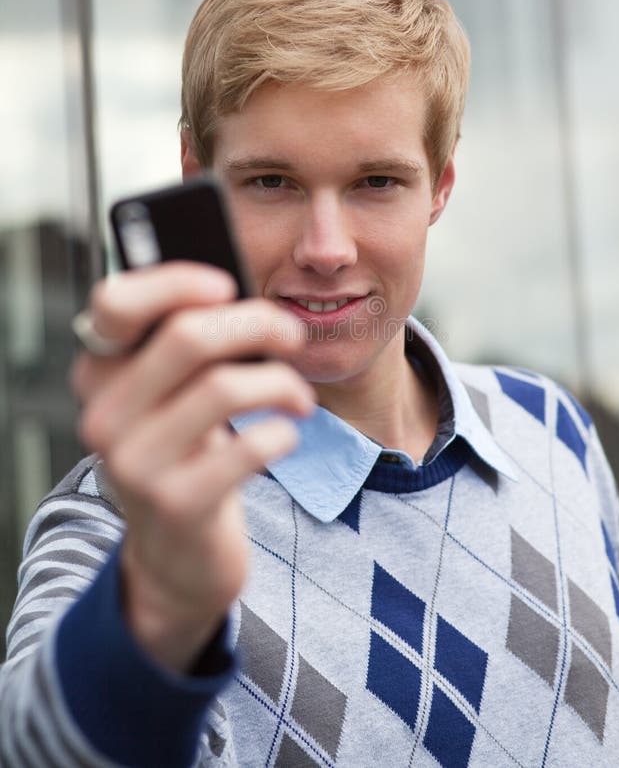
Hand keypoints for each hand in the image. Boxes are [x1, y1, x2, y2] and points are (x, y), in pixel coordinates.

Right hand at [72, 262, 314, 671]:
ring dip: (280, 382)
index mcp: (101, 374)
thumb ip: (186, 346)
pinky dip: (282, 433)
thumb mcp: (174, 396)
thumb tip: (238, 296)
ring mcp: (136, 463)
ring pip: (224, 387)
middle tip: (291, 334)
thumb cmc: (188, 454)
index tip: (228, 285)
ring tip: (298, 397)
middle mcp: (105, 415)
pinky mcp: (177, 504)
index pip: (116, 303)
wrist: (177, 556)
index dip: (174, 282)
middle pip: (187, 336)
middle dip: (257, 323)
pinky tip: (286, 435)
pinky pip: (249, 447)